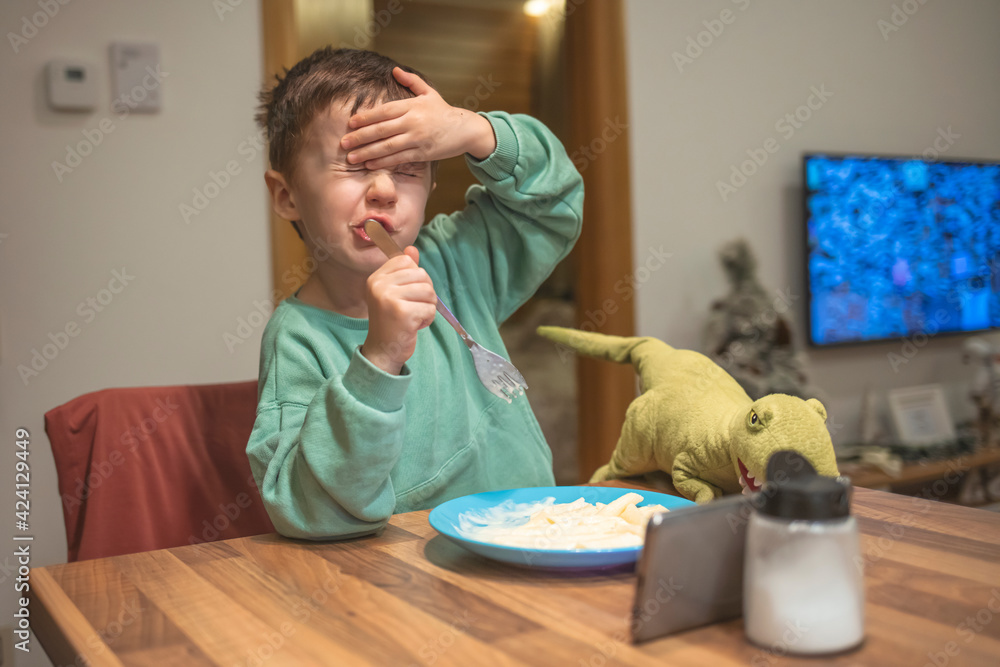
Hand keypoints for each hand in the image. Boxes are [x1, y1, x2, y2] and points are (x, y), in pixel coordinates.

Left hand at [341, 67, 496, 168]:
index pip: (383, 111)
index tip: (350, 124)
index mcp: (411, 106)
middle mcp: (413, 122)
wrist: (466, 129)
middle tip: (342, 143)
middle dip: (359, 137)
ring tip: (351, 158)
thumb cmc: (444, 111)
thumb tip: (394, 70)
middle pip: (381, 130)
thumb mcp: (429, 92)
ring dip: (367, 153)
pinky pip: (399, 158)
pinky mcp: (423, 153)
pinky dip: (383, 161)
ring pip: (387, 146)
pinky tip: (370, 164)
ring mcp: (417, 138)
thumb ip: (411, 81)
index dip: (365, 118)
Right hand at [362, 246, 436, 374]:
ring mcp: (389, 298)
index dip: (415, 277)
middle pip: (421, 274)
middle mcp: (379, 285)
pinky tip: (414, 326)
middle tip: (412, 308)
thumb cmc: (391, 321)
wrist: (383, 350)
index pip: (406, 261)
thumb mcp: (394, 292)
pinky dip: (427, 319)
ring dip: (427, 307)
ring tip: (413, 317)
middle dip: (425, 293)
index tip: (406, 294)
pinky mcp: (402, 313)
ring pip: (429, 291)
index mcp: (376, 278)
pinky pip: (430, 308)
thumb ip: (404, 271)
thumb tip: (412, 249)